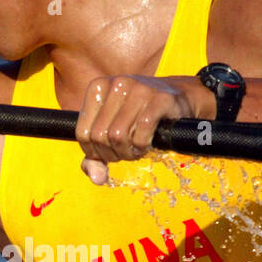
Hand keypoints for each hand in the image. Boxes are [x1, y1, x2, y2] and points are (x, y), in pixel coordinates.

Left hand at [74, 74, 215, 184]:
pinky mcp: (160, 98)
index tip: (110, 152)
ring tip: (138, 148)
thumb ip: (96, 157)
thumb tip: (97, 178)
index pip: (83, 133)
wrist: (178, 100)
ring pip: (119, 135)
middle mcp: (116, 83)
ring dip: (129, 152)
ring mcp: (139, 88)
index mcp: (98, 87)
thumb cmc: (139, 118)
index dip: (95, 152)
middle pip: (101, 136)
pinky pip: (142, 132)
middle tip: (127, 152)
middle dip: (114, 154)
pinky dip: (143, 145)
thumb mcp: (112, 134)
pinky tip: (148, 143)